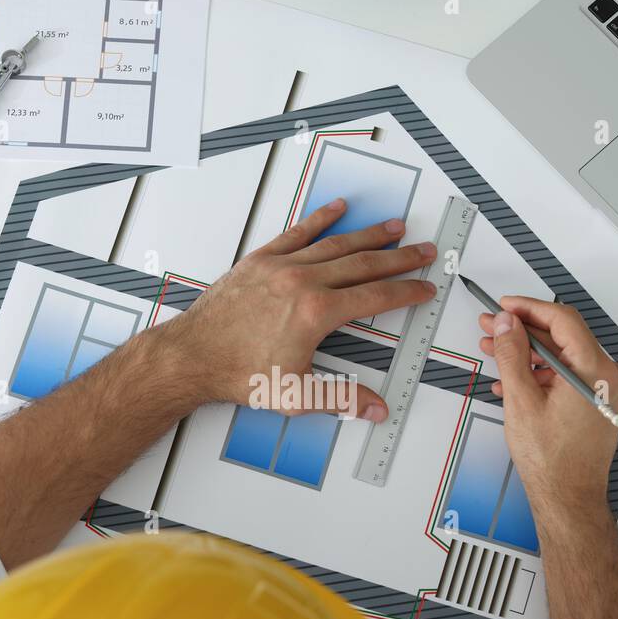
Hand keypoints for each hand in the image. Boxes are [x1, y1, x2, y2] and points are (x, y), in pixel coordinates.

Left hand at [164, 198, 436, 420]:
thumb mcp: (296, 395)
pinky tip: (337, 209)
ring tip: (395, 228)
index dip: (406, 292)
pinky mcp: (260, 261)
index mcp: (317, 313)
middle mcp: (303, 282)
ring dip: (369, 235)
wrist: (193, 356)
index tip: (424, 288)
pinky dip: (320, 220)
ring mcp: (281, 267)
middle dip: (398, 258)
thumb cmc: (238, 374)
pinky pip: (298, 233)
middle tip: (424, 251)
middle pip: (363, 264)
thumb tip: (375, 409)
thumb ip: (342, 399)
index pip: (375, 297)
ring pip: (335, 244)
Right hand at [478, 297, 617, 521]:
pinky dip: (542, 372)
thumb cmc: (552, 460)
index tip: (505, 306)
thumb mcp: (521, 400)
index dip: (529, 308)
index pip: (563, 320)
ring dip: (529, 352)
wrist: (567, 496)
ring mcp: (606, 390)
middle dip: (524, 330)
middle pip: (563, 336)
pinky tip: (513, 378)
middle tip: (493, 326)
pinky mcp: (598, 401)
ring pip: (563, 356)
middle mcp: (609, 377)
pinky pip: (569, 374)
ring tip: (496, 351)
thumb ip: (512, 354)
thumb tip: (506, 324)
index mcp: (595, 371)